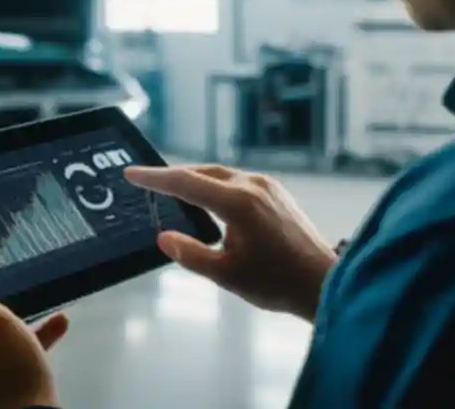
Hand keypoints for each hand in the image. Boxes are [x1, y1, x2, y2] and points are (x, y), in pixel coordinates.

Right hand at [126, 165, 336, 320]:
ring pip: (221, 175)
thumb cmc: (276, 282)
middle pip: (202, 173)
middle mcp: (252, 185)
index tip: (131, 173)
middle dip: (173, 177)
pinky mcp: (276, 192)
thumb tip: (164, 237)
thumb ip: (191, 254)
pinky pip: (238, 181)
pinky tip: (209, 201)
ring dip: (196, 181)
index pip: (185, 183)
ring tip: (174, 192)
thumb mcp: (226, 275)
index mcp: (237, 203)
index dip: (154, 178)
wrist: (323, 282)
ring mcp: (267, 186)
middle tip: (147, 183)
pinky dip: (216, 186)